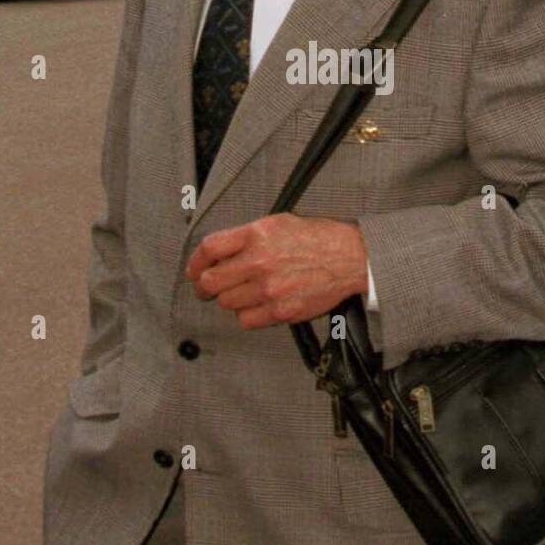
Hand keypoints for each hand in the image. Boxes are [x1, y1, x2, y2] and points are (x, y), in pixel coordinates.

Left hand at [185, 213, 369, 328]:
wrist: (349, 258)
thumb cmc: (317, 239)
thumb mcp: (278, 223)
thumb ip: (246, 237)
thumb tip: (218, 253)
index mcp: (256, 235)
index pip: (209, 249)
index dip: (195, 262)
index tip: (194, 269)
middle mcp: (259, 262)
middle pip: (210, 282)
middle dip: (203, 287)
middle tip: (206, 288)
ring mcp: (269, 289)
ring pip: (227, 303)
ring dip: (229, 299)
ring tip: (243, 293)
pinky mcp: (280, 311)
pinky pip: (246, 320)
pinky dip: (246, 315)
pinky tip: (257, 304)